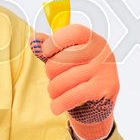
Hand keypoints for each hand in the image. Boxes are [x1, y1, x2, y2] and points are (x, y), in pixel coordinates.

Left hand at [29, 24, 118, 139]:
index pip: (74, 32)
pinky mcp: (106, 89)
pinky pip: (73, 96)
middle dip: (50, 72)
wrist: (98, 105)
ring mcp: (106, 70)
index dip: (54, 42)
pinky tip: (56, 107)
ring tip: (54, 93)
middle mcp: (103, 52)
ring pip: (64, 80)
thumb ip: (50, 47)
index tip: (46, 52)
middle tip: (53, 78)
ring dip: (53, 90)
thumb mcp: (66, 58)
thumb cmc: (79, 76)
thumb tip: (34, 39)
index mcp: (93, 39)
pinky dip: (59, 103)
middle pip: (62, 59)